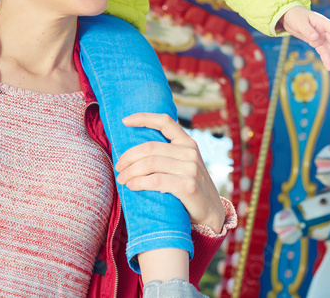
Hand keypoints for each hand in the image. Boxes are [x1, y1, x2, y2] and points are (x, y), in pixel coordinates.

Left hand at [116, 112, 224, 231]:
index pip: (165, 121)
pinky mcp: (188, 186)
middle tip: (118, 168)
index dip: (144, 118)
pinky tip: (131, 186)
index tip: (125, 121)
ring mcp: (191, 168)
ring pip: (150, 163)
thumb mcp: (184, 165)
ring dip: (130, 172)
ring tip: (121, 180)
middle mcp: (190, 152)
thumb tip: (134, 151)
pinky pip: (157, 181)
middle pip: (150, 147)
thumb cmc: (189, 188)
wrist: (211, 213)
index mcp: (187, 142)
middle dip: (128, 157)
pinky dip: (139, 182)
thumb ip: (168, 154)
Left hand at [280, 7, 329, 70]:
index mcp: (323, 22)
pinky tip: (328, 67)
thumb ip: (308, 30)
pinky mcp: (316, 43)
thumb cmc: (295, 16)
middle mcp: (324, 30)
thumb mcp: (300, 22)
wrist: (289, 17)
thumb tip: (315, 38)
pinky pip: (323, 51)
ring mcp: (321, 37)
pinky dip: (325, 59)